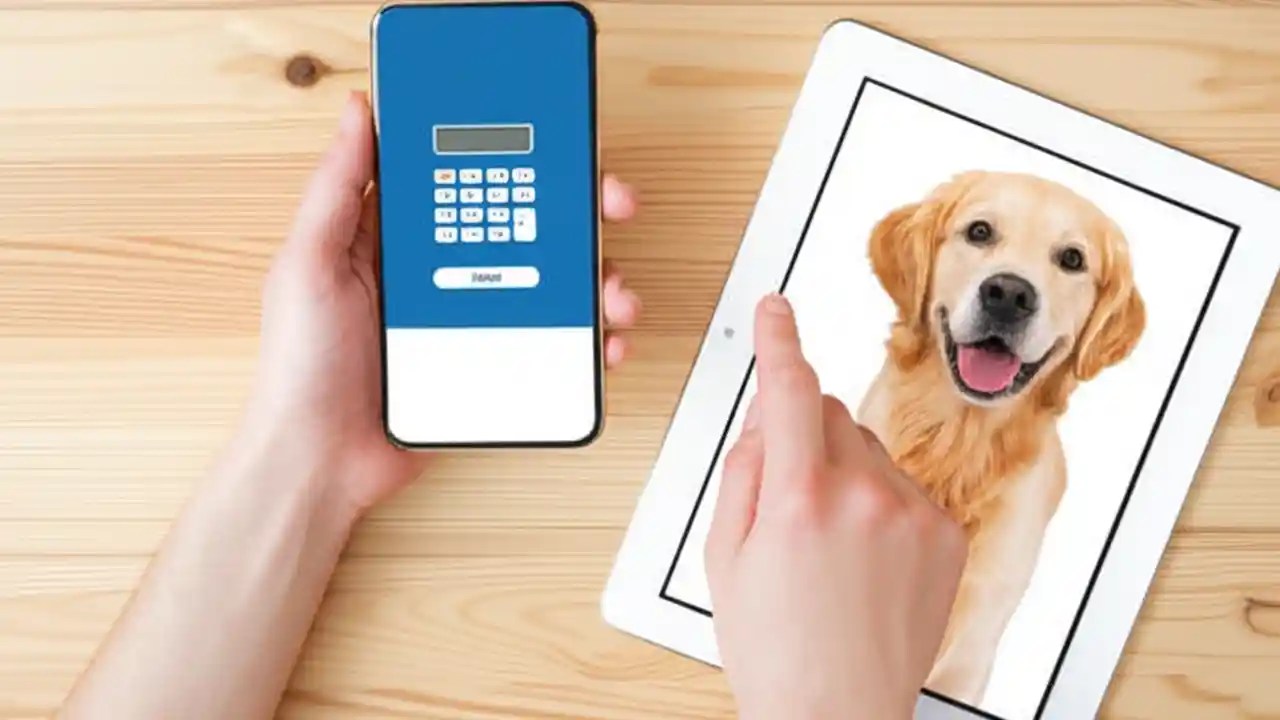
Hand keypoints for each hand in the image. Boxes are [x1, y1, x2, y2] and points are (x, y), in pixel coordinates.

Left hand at [240, 92, 641, 516]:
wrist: (324, 460)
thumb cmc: (302, 367)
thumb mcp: (309, 263)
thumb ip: (336, 187)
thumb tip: (359, 111)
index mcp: (402, 236)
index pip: (470, 176)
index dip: (518, 154)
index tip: (558, 140)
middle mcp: (445, 270)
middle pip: (528, 223)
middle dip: (580, 210)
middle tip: (611, 206)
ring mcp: (474, 316)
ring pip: (553, 282)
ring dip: (598, 278)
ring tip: (614, 292)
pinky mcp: (494, 360)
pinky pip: (554, 341)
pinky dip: (589, 338)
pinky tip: (604, 340)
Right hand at [705, 295, 966, 719]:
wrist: (837, 715)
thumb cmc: (778, 651)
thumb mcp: (725, 556)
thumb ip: (743, 472)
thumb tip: (764, 422)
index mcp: (797, 497)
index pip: (786, 388)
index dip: (777, 340)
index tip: (775, 310)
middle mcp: (862, 495)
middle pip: (827, 412)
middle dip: (800, 433)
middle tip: (785, 496)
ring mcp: (911, 513)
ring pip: (867, 448)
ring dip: (843, 470)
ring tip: (828, 544)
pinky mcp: (944, 532)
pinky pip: (902, 484)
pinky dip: (879, 502)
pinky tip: (863, 557)